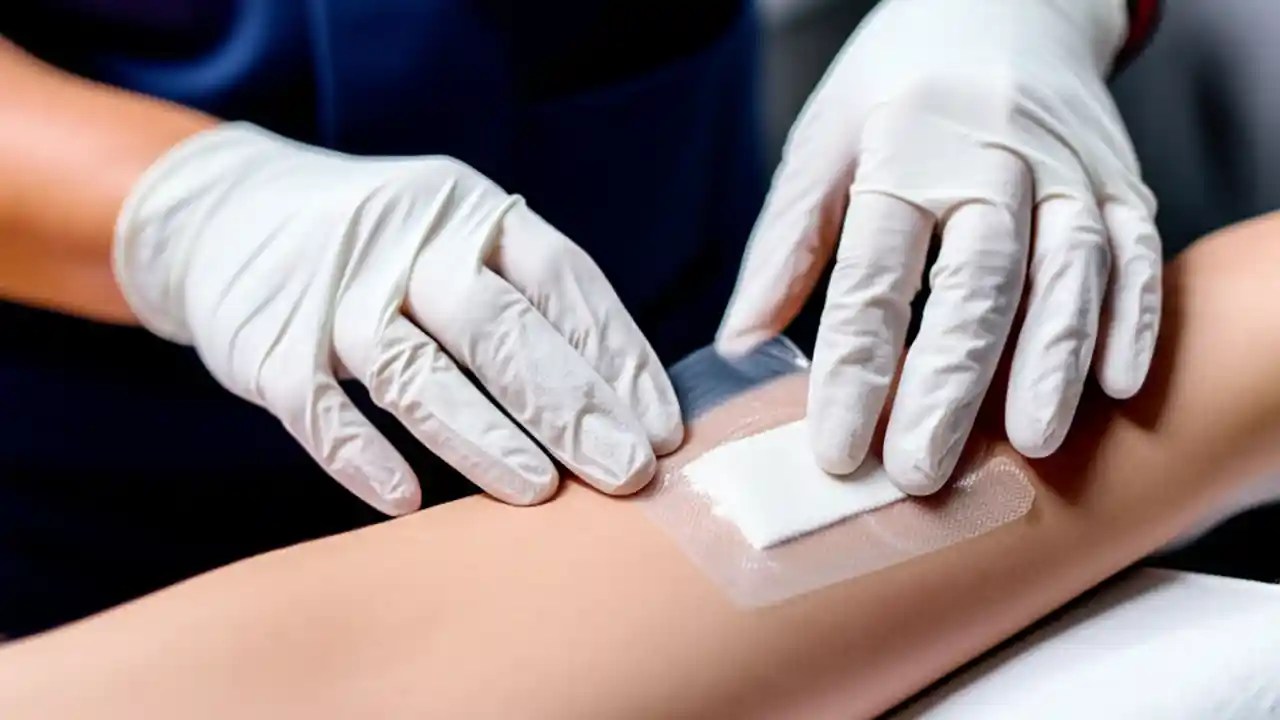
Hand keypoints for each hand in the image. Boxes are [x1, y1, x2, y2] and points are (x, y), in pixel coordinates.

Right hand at [114, 124, 681, 513]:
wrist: (228, 212)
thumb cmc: (384, 247)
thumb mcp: (459, 238)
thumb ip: (526, 302)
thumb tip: (621, 404)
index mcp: (473, 214)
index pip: (563, 282)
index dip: (617, 355)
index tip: (663, 428)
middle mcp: (410, 244)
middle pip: (502, 329)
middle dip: (572, 406)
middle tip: (628, 473)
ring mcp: (335, 292)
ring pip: (418, 372)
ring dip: (483, 436)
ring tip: (542, 494)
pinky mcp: (270, 341)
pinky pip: (319, 407)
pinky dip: (360, 456)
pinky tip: (406, 503)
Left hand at [718, 0, 1159, 493]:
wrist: (1002, 1)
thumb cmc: (898, 83)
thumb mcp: (823, 142)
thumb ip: (786, 244)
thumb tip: (741, 343)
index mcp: (904, 151)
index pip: (874, 275)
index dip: (856, 368)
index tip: (837, 448)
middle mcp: (993, 159)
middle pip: (976, 282)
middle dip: (950, 383)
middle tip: (922, 471)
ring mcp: (1067, 169)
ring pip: (1068, 273)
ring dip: (1051, 362)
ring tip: (1030, 444)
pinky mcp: (1121, 180)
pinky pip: (1137, 252)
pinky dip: (1132, 319)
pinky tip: (1115, 387)